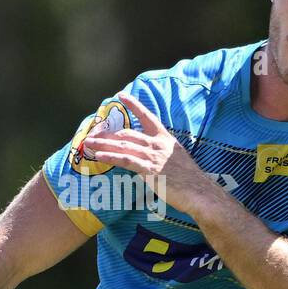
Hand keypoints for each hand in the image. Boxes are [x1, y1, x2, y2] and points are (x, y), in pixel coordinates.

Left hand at [79, 91, 220, 217]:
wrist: (199, 192)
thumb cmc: (190, 181)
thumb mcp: (178, 160)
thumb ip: (162, 155)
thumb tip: (150, 158)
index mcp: (166, 138)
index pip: (147, 116)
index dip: (134, 104)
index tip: (121, 96)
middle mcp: (158, 144)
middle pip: (127, 133)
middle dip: (107, 133)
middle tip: (92, 134)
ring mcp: (153, 156)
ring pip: (123, 145)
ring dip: (103, 144)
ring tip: (88, 143)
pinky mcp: (149, 170)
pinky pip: (125, 160)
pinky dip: (110, 157)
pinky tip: (99, 156)